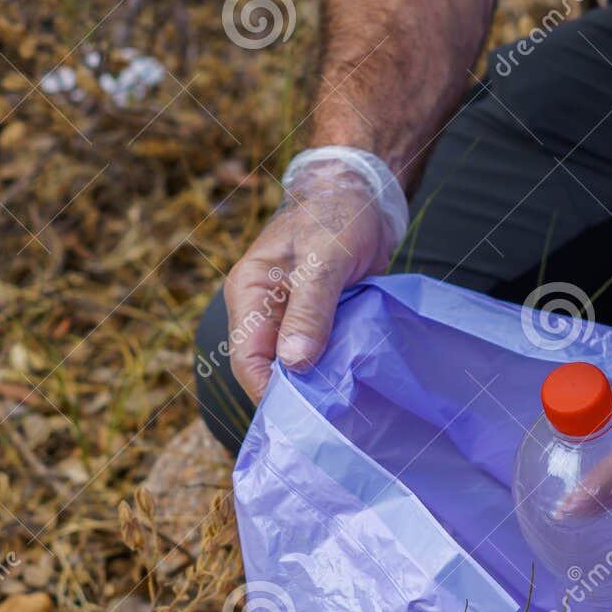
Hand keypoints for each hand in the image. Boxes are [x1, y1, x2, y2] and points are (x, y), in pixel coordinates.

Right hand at [224, 148, 406, 399]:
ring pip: (294, 367)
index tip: (304, 417)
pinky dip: (333, 370)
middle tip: (331, 419)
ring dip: (317, 384)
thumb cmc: (338, 216)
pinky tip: (354, 386)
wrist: (363, 192)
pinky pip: (318, 355)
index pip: (247, 361)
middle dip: (296, 394)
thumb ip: (309, 311)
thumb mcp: (325, 261)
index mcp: (249, 294)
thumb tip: (294, 364)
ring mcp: (289, 318)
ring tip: (345, 408)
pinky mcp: (316, 321)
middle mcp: (263, 311)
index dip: (271, 392)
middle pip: (269, 370)